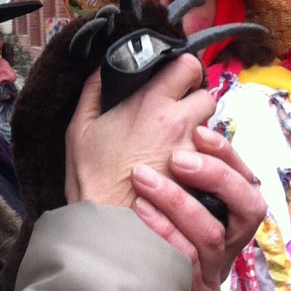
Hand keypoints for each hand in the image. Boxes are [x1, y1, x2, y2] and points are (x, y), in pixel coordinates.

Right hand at [65, 53, 211, 207]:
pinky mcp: (203, 178)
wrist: (108, 225)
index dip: (182, 71)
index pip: (187, 66)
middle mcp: (178, 123)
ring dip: (198, 133)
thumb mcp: (78, 128)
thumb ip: (92, 92)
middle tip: (173, 118)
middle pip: (206, 96)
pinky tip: (179, 173)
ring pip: (212, 130)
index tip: (173, 81)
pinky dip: (201, 163)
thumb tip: (102, 68)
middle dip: (193, 103)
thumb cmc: (91, 178)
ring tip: (175, 149)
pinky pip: (212, 161)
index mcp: (149, 104)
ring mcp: (194, 151)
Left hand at [132, 125, 265, 290]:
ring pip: (211, 234)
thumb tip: (159, 115)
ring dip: (178, 201)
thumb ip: (161, 156)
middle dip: (214, 176)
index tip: (198, 132)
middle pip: (248, 207)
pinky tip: (138, 210)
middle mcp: (227, 240)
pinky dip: (162, 231)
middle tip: (176, 157)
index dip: (226, 154)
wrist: (112, 276)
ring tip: (142, 177)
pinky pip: (184, 260)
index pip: (244, 180)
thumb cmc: (131, 224)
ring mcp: (212, 268)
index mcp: (224, 213)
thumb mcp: (148, 185)